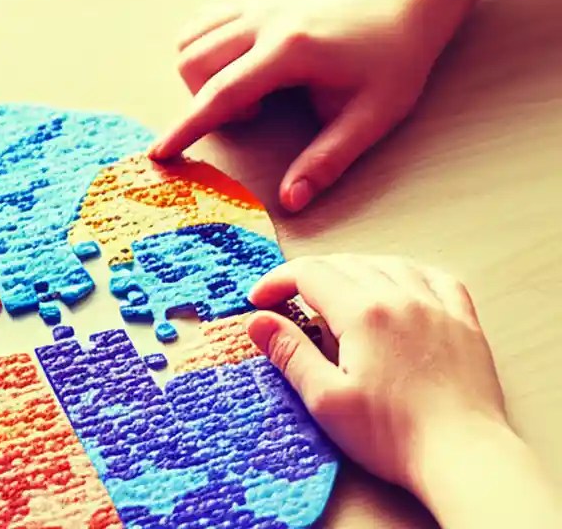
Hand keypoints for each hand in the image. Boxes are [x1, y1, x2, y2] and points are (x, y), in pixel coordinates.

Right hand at [151, 0, 449, 210]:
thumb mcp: (371, 119)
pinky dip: (203, 50)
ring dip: (202, 77)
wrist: (403, 7)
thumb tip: (291, 201)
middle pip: (194, 63)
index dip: (188, 127)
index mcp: (291, 51)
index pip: (222, 93)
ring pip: (191, 41)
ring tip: (248, 92)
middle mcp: (265, 22)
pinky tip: (235, 68)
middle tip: (254, 116)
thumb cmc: (392, 64)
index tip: (160, 153)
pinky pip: (202, 24)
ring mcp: (256, 7)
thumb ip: (327, 161)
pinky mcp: (253, 4)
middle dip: (203, 101)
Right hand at [245, 254, 506, 495]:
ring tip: (336, 289)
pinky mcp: (464, 323)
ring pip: (388, 264)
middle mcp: (400, 297)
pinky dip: (408, 272)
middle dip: (309, 275)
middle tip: (288, 299)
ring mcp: (437, 307)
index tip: (258, 300)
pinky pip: (435, 278)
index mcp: (363, 312)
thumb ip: (290, 353)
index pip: (309, 274)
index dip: (277, 281)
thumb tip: (257, 320)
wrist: (464, 457)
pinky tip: (400, 283)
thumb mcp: (325, 399)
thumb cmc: (392, 434)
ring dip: (354, 269)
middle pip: (346, 264)